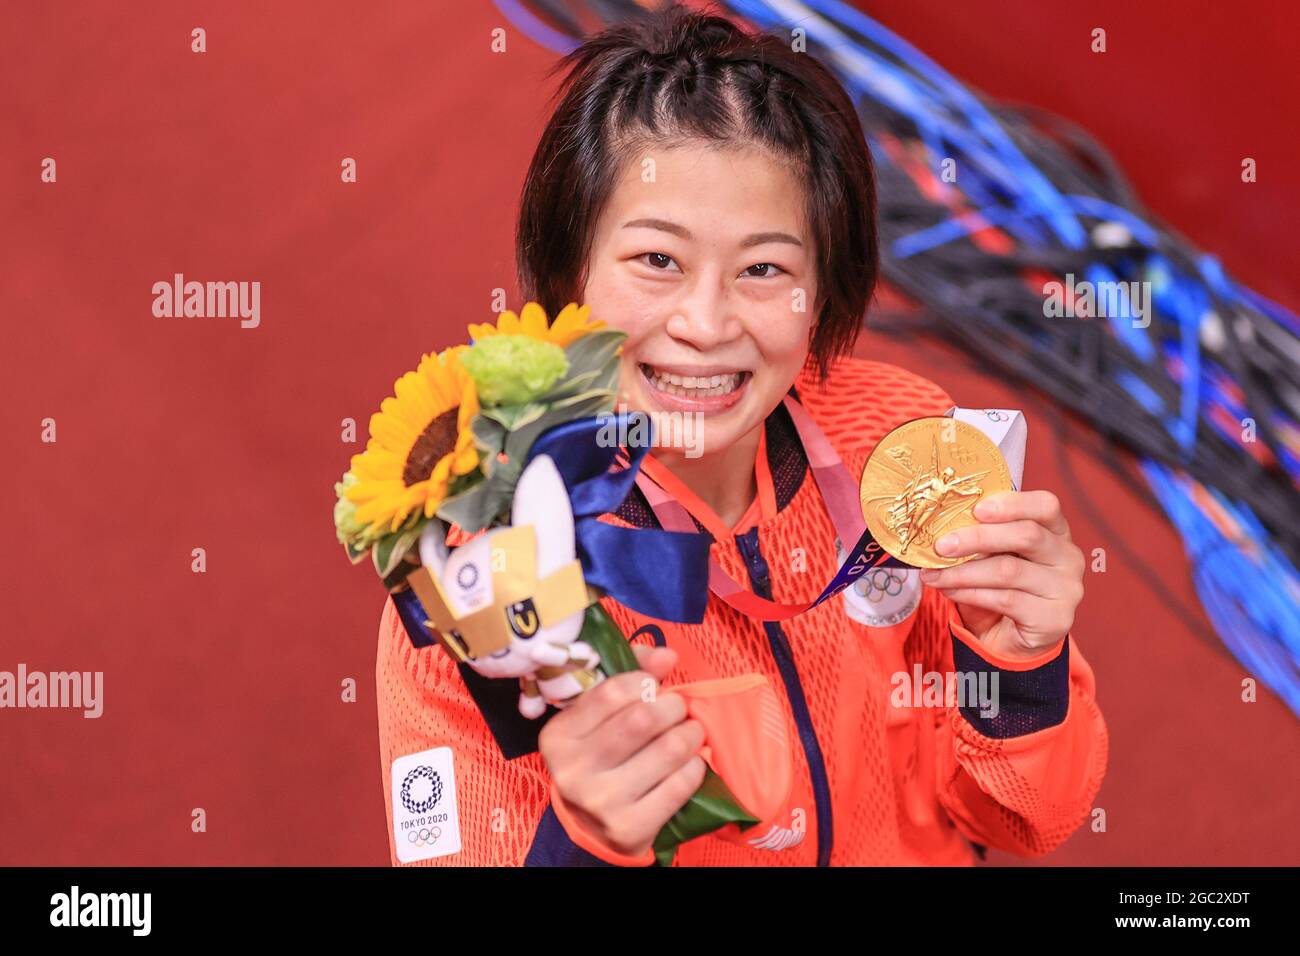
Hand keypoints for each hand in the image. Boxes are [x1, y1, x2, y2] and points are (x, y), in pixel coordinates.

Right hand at [538, 645, 706, 857]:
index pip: (609, 693)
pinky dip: (694, 767)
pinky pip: (679, 786)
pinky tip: (691, 763)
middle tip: (679, 709)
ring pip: (666, 750)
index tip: (655, 685)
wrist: (592, 828)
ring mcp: (600, 802)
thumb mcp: (599, 718)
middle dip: (672, 707)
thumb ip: (631, 675)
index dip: (643, 680)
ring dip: (690, 734)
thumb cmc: (600, 758)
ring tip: (691, 731)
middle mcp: (572, 770)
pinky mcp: (629, 828)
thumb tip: (668, 655)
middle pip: (641, 720)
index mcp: (558, 736)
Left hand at [918, 489, 1083, 661]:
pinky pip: (1005, 600)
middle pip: (1027, 535)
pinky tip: (950, 591)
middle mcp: (1068, 557)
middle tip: (941, 546)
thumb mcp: (994, 555)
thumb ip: (983, 536)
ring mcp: (1066, 589)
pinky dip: (970, 594)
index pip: (1046, 505)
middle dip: (977, 538)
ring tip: (934, 574)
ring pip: (1009, 570)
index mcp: (1057, 531)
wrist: (1012, 638)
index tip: (976, 509)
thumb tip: (943, 527)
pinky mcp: (1054, 618)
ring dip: (963, 572)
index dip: (1012, 504)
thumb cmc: (1002, 587)